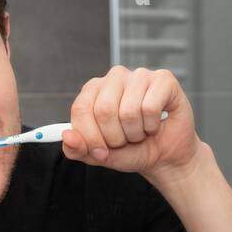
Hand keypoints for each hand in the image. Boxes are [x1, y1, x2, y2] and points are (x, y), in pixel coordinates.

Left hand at [64, 66, 200, 179]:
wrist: (164, 156)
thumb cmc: (131, 150)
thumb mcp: (99, 155)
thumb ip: (78, 149)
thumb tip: (67, 137)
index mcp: (93, 90)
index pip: (81, 109)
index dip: (90, 137)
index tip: (100, 152)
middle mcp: (114, 77)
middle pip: (104, 110)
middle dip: (115, 138)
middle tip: (125, 140)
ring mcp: (139, 75)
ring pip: (129, 111)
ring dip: (135, 133)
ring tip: (140, 132)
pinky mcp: (163, 79)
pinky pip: (150, 107)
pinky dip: (152, 125)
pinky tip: (155, 124)